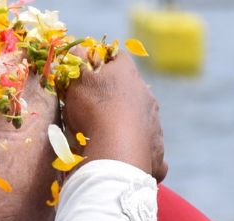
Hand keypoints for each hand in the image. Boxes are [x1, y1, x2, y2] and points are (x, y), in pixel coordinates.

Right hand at [62, 52, 166, 181]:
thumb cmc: (94, 108)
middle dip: (119, 98)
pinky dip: (143, 154)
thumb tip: (78, 47)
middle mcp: (146, 97)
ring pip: (144, 120)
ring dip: (132, 126)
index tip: (93, 70)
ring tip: (112, 138)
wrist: (116, 147)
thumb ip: (77, 61)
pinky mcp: (156, 149)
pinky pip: (152, 150)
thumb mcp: (78, 79)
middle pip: (134, 91)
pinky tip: (132, 161)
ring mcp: (154, 123)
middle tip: (99, 110)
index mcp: (128, 76)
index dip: (106, 62)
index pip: (119, 58)